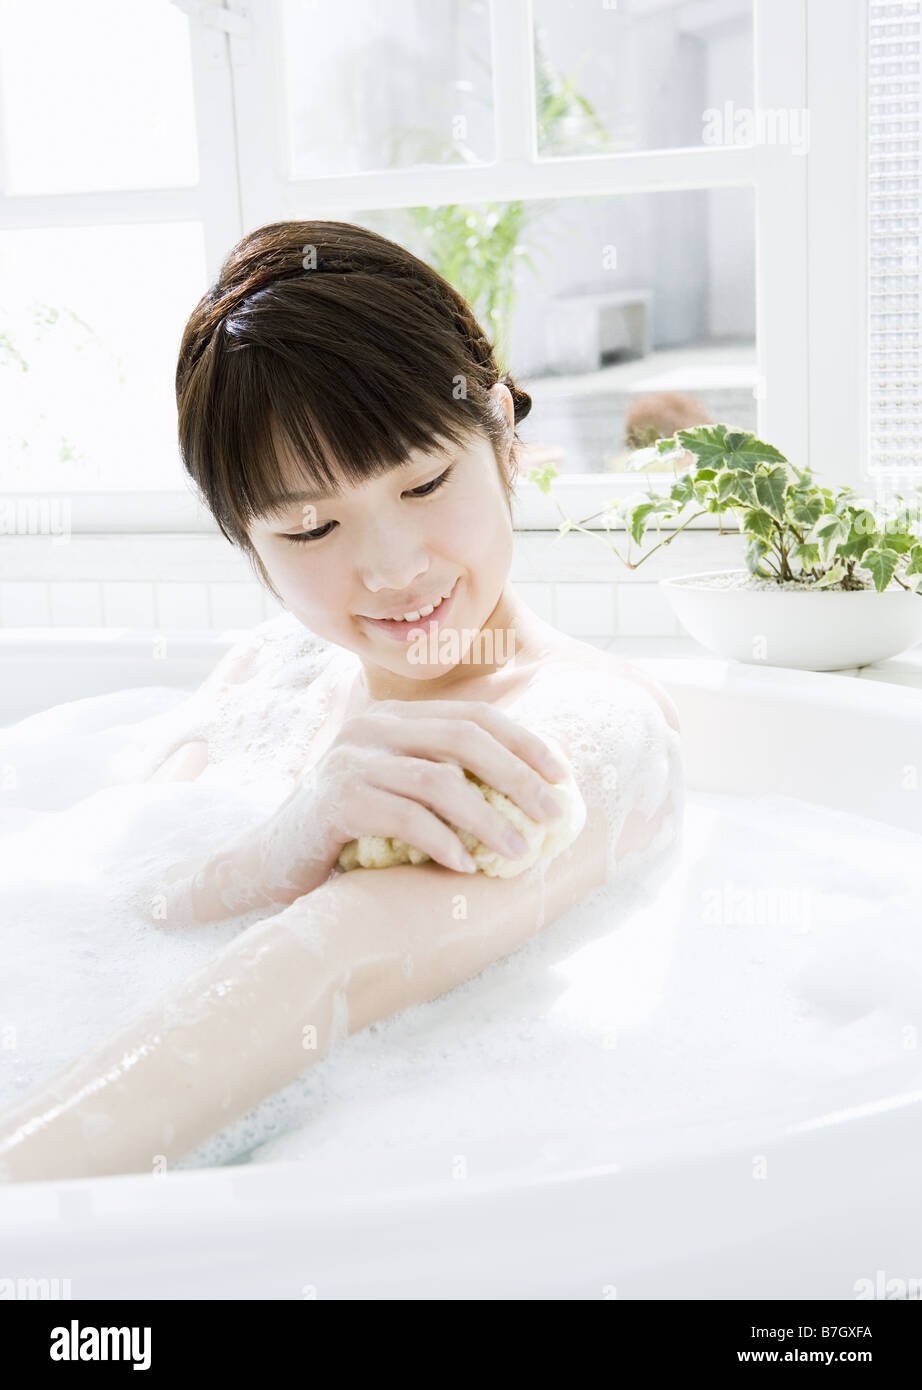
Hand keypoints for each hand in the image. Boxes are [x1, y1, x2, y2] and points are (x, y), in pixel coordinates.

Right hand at [252, 698, 570, 901]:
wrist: (270, 861)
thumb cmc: (347, 833)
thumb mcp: (398, 792)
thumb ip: (443, 779)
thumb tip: (525, 796)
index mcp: (394, 718)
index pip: (473, 717)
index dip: (524, 743)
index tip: (562, 776)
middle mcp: (373, 728)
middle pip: (464, 739)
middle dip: (518, 777)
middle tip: (552, 815)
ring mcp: (352, 760)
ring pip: (440, 780)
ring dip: (489, 818)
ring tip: (518, 852)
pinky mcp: (336, 800)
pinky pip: (405, 817)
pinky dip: (442, 842)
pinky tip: (464, 866)